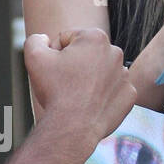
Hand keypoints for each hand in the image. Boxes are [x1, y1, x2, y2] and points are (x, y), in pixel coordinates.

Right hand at [24, 28, 136, 148]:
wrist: (73, 126)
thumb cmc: (55, 90)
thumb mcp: (34, 55)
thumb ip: (35, 39)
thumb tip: (44, 39)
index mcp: (95, 37)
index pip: (68, 38)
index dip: (55, 52)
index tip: (54, 68)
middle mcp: (116, 53)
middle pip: (86, 54)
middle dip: (74, 64)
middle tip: (65, 82)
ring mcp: (125, 75)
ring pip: (100, 72)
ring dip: (89, 79)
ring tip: (77, 94)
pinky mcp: (129, 95)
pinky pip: (112, 91)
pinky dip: (102, 95)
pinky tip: (90, 104)